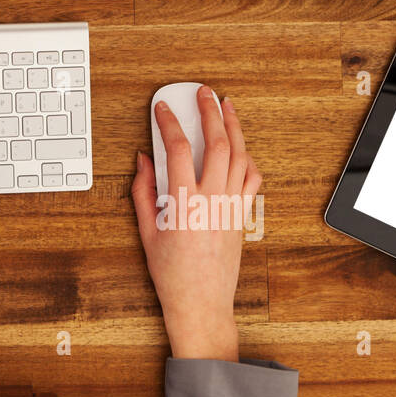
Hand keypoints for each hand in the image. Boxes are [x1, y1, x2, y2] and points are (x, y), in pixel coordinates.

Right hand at [130, 87, 261, 361]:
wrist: (201, 303)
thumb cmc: (171, 273)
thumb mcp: (146, 230)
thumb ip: (143, 191)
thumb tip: (143, 160)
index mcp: (185, 203)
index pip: (179, 148)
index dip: (169, 122)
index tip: (162, 108)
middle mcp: (213, 201)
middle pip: (218, 143)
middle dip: (211, 113)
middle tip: (204, 94)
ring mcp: (232, 207)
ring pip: (240, 156)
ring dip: (235, 128)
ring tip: (227, 108)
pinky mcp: (243, 216)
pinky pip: (252, 179)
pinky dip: (247, 158)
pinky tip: (240, 147)